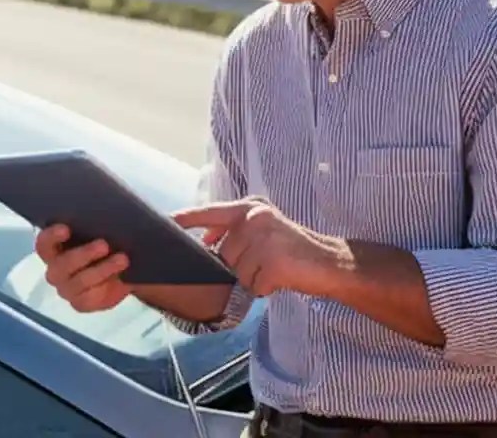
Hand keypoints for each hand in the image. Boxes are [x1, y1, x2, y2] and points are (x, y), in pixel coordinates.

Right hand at [35, 224, 132, 311]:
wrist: (121, 270)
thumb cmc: (104, 243)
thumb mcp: (100, 231)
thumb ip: (93, 224)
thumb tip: (103, 209)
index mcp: (54, 248)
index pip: (44, 243)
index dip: (52, 237)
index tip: (67, 229)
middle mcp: (55, 269)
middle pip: (61, 265)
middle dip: (83, 254)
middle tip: (104, 245)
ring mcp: (66, 288)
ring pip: (78, 282)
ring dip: (101, 269)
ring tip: (122, 259)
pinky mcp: (79, 303)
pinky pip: (89, 298)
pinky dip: (105, 285)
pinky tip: (120, 279)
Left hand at [172, 198, 337, 297]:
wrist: (330, 262)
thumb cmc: (292, 249)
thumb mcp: (263, 230)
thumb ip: (235, 233)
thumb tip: (205, 245)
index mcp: (250, 208)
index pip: (211, 212)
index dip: (188, 218)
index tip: (167, 222)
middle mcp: (256, 218)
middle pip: (223, 254)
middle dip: (239, 266)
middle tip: (264, 262)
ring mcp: (265, 239)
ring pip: (237, 272)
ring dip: (252, 278)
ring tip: (274, 269)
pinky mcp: (273, 262)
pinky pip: (253, 286)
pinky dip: (265, 288)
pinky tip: (280, 278)